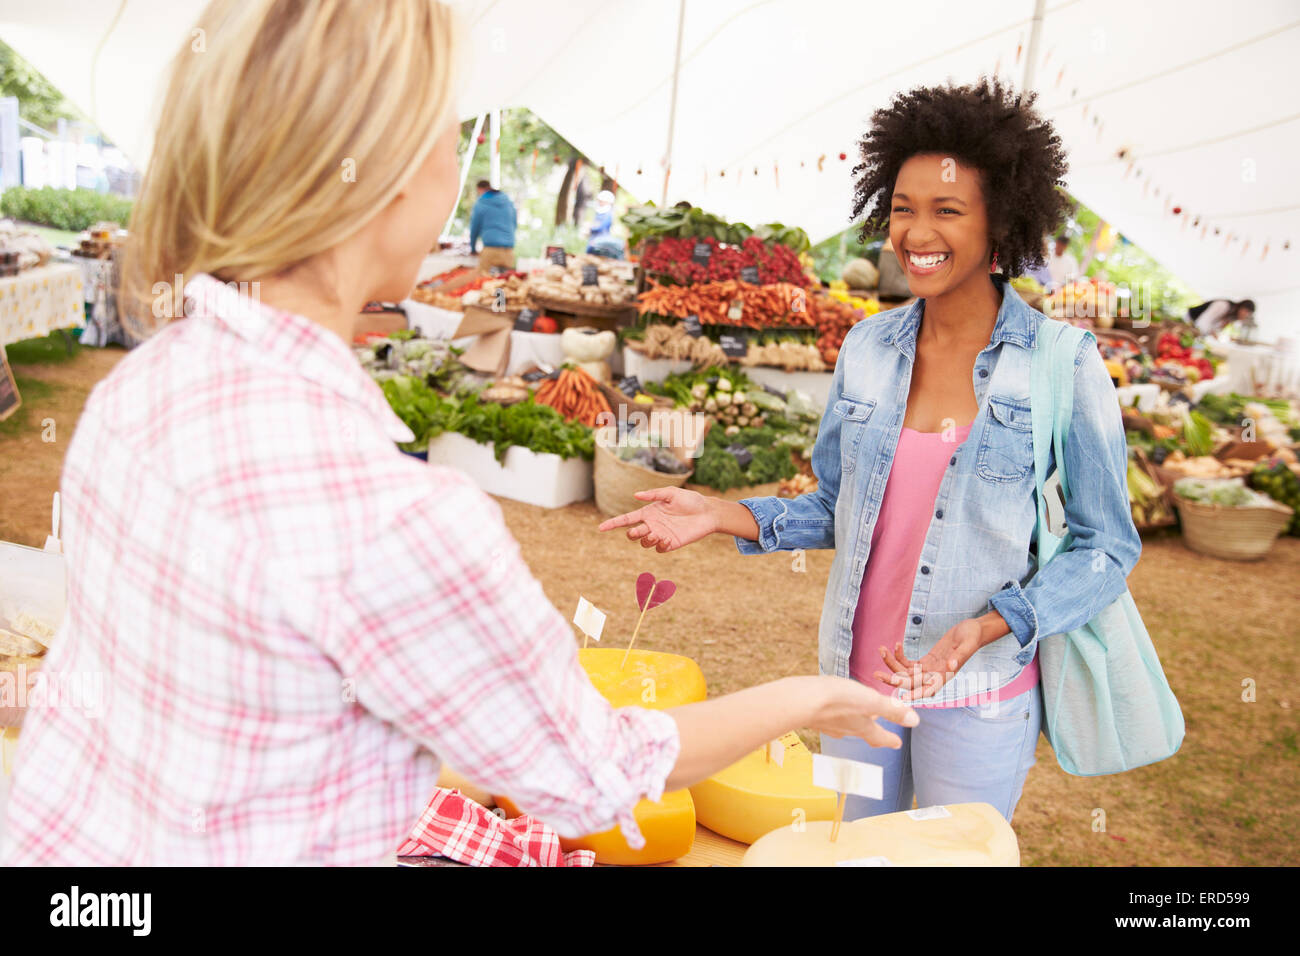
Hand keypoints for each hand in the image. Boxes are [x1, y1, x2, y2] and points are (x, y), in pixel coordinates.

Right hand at [596, 487, 716, 552]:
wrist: (707, 513)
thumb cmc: (690, 500)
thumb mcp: (671, 493)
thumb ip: (654, 494)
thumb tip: (635, 496)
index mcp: (648, 512)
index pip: (626, 520)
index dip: (613, 524)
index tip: (600, 528)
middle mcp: (651, 524)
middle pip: (632, 534)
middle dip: (634, 534)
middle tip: (645, 529)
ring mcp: (660, 535)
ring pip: (643, 543)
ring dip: (647, 539)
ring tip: (659, 534)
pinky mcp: (670, 544)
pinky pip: (658, 549)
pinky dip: (659, 545)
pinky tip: (668, 539)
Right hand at [807, 676, 919, 748]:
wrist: (801, 701)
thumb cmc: (838, 700)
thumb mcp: (870, 701)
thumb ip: (891, 710)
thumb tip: (915, 721)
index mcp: (862, 727)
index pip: (880, 736)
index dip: (890, 739)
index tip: (898, 743)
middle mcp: (845, 729)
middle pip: (862, 731)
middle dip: (870, 729)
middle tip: (877, 727)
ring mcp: (827, 725)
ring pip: (844, 725)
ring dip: (851, 721)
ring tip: (854, 714)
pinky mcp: (813, 718)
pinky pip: (828, 718)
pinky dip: (834, 714)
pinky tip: (829, 708)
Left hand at [873, 618, 986, 700]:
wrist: (974, 630)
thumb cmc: (972, 636)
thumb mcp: (968, 644)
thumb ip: (959, 656)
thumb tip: (950, 666)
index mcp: (946, 675)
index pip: (928, 689)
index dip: (915, 694)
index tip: (902, 698)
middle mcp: (936, 676)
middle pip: (911, 683)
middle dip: (893, 679)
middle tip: (876, 675)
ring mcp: (930, 669)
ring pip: (906, 673)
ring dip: (892, 664)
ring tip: (881, 650)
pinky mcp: (926, 662)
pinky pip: (909, 663)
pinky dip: (900, 656)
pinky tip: (896, 645)